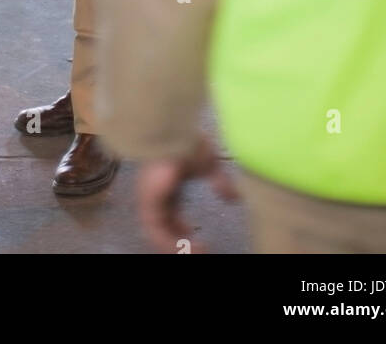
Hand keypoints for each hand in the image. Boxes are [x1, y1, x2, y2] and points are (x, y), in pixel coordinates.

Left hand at [135, 135, 238, 254]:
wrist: (173, 132)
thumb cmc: (188, 142)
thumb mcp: (209, 164)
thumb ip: (221, 182)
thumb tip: (236, 197)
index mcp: (166, 183)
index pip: (171, 212)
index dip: (182, 227)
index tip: (198, 238)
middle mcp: (155, 193)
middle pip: (164, 225)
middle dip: (180, 240)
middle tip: (199, 249)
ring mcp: (150, 199)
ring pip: (160, 233)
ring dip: (177, 246)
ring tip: (198, 252)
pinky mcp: (148, 204)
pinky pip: (157, 233)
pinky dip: (172, 244)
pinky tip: (189, 247)